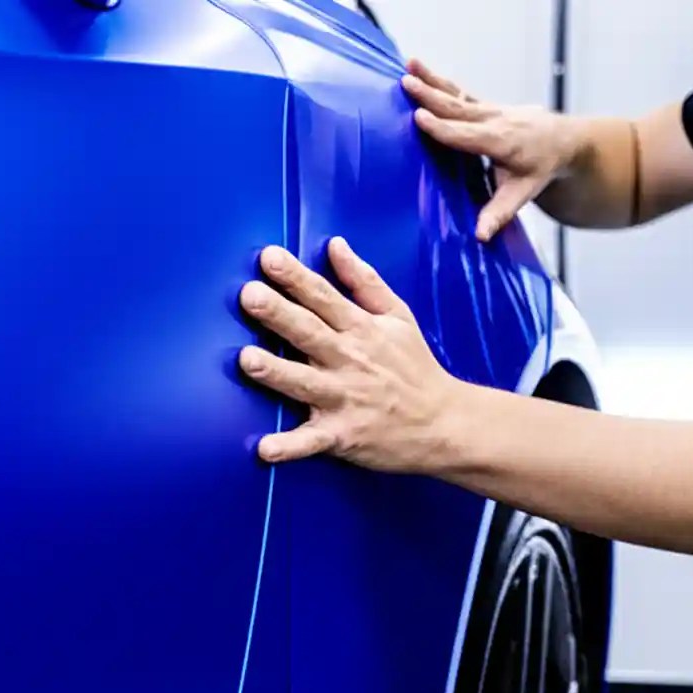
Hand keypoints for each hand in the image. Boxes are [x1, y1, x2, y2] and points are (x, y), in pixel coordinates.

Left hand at [239, 238, 464, 473]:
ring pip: (304, 383)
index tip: (269, 257)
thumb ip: (364, 280)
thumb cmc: (415, 367)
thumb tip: (335, 244)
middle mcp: (349, 360)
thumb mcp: (398, 316)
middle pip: (309, 333)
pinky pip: (311, 442)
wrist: (444, 424)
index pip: (323, 296)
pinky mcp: (343, 435)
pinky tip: (264, 449)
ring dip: (276, 373)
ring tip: (247, 360)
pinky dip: (289, 447)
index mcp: (361, 329)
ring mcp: (345, 399)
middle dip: (279, 314)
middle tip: (249, 295)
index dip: (295, 277)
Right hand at [402, 58, 581, 240]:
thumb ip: (500, 213)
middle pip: (457, 107)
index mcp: (502, 142)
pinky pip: (458, 92)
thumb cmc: (542, 168)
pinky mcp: (483, 104)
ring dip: (431, 79)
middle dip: (431, 96)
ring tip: (409, 64)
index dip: (443, 129)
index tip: (419, 118)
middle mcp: (494, 120)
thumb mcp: (525, 193)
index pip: (467, 135)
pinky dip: (438, 81)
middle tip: (407, 84)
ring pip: (456, 93)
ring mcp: (489, 109)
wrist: (563, 140)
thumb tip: (480, 235)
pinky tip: (419, 69)